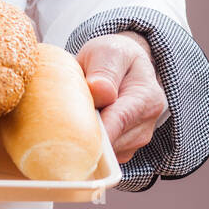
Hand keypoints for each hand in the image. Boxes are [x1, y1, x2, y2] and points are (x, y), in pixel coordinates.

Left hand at [76, 31, 167, 163]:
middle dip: (87, 133)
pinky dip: (89, 145)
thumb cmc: (114, 56)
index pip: (120, 119)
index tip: (75, 136)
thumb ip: (104, 69)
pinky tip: (82, 126)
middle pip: (112, 140)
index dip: (97, 130)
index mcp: (147, 96)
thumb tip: (100, 92)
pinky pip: (104, 156)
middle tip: (61, 120)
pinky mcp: (125, 149)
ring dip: (87, 138)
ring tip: (76, 115)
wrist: (124, 65)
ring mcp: (137, 140)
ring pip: (107, 152)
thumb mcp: (108, 51)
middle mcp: (147, 123)